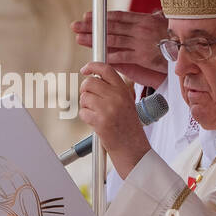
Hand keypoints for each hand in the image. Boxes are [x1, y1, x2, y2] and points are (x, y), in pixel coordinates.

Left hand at [72, 9, 168, 87]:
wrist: (190, 50)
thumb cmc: (177, 38)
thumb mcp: (164, 24)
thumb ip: (153, 20)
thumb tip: (151, 14)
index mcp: (143, 20)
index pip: (117, 16)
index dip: (101, 16)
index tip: (87, 16)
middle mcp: (139, 29)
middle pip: (110, 26)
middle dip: (91, 26)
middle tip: (75, 25)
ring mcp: (140, 42)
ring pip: (112, 39)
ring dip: (94, 39)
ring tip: (79, 38)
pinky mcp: (142, 56)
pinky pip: (121, 55)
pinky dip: (108, 55)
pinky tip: (96, 55)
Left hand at [79, 61, 151, 178]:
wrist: (132, 149)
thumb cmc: (127, 127)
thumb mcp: (126, 103)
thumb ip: (112, 90)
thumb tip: (92, 79)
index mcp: (123, 90)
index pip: (106, 70)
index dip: (92, 66)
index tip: (85, 70)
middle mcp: (117, 97)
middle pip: (89, 83)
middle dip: (84, 90)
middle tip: (89, 99)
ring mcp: (108, 108)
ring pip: (84, 97)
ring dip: (86, 106)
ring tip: (96, 114)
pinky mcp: (100, 121)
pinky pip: (83, 112)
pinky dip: (85, 117)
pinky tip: (95, 123)